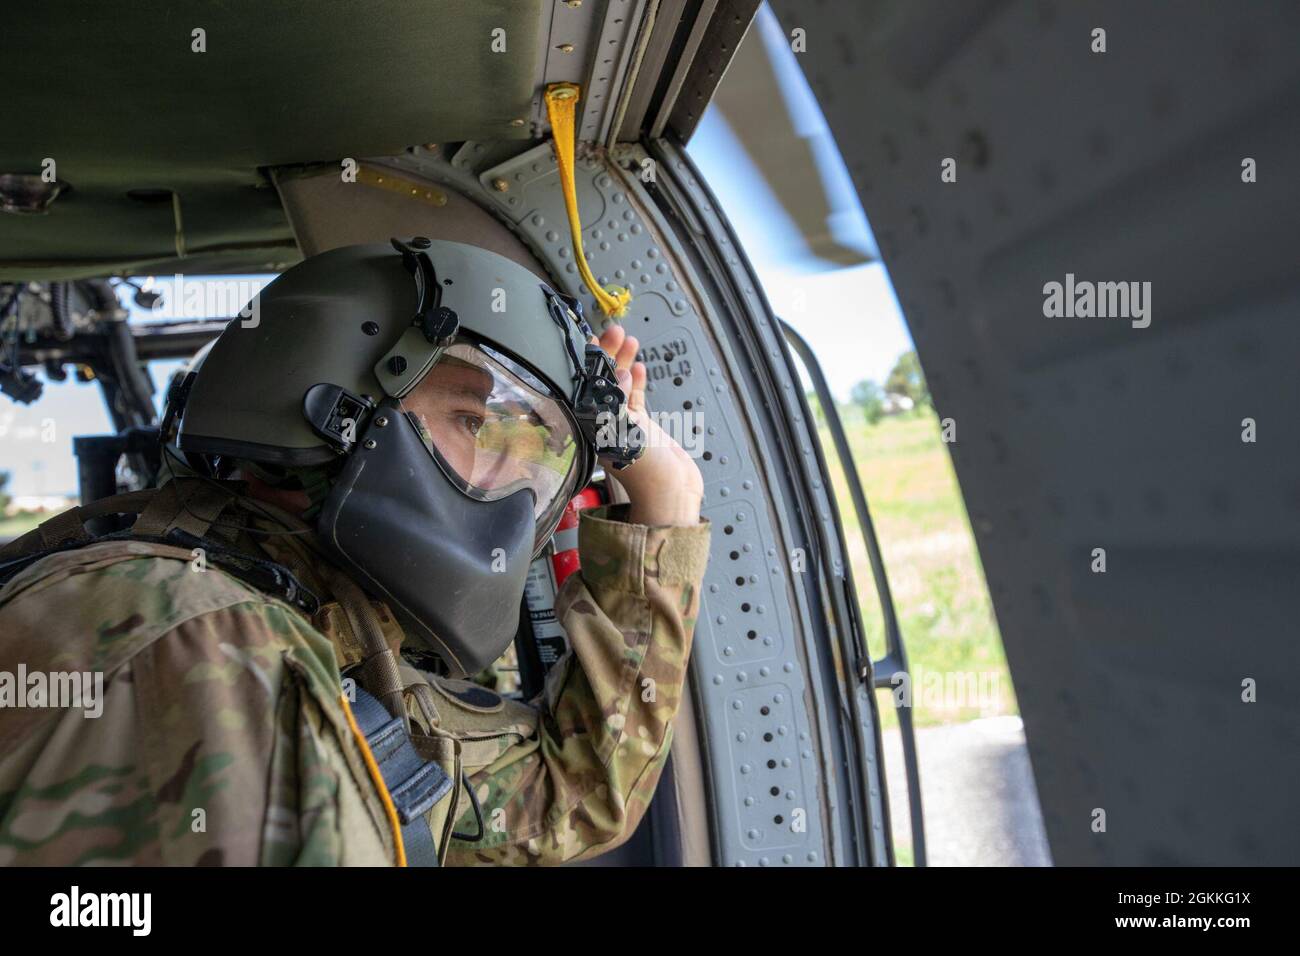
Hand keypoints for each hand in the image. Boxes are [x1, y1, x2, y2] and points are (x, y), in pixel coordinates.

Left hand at [595, 324, 703, 526]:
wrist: (673, 493)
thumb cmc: (645, 472)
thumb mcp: (624, 431)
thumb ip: (615, 400)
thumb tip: (613, 372)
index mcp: (590, 427)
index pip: (582, 385)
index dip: (586, 361)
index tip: (589, 338)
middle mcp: (601, 423)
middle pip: (600, 380)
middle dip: (607, 354)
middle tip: (614, 331)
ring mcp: (621, 423)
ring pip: (618, 384)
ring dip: (623, 361)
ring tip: (629, 339)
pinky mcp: (640, 427)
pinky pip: (634, 397)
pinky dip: (636, 380)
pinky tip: (639, 366)